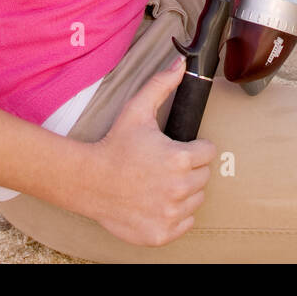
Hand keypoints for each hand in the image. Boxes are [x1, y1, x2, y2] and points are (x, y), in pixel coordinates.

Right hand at [80, 57, 217, 246]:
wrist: (88, 182)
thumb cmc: (115, 146)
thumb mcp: (137, 111)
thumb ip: (162, 85)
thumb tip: (182, 63)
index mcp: (181, 158)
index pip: (208, 152)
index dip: (193, 148)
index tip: (176, 149)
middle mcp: (180, 188)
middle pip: (204, 177)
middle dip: (189, 170)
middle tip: (165, 166)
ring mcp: (172, 213)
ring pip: (196, 200)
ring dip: (184, 192)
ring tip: (159, 183)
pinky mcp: (163, 233)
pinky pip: (186, 223)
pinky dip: (175, 215)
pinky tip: (157, 203)